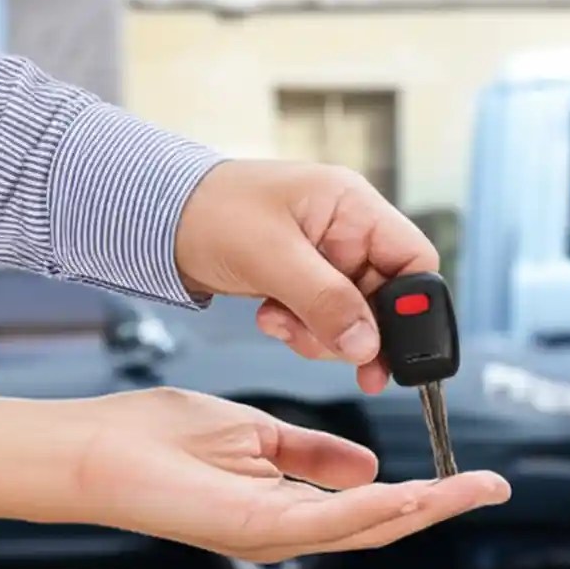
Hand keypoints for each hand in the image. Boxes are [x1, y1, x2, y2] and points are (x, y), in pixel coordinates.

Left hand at [70, 388, 509, 562]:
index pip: (369, 503)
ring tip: (469, 489)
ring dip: (422, 508)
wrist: (97, 449)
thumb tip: (365, 464)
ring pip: (364, 526)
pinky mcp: (253, 527)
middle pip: (380, 523)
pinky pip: (325, 518)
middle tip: (490, 487)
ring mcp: (270, 532)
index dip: (424, 492)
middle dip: (440, 506)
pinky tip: (410, 491)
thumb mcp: (253, 432)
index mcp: (286, 504)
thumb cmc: (155, 440)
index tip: (466, 475)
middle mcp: (285, 527)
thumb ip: (310, 453)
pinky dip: (372, 505)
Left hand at [175, 161, 437, 393]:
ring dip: (324, 335)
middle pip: (388, 298)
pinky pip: (325, 319)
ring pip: (356, 316)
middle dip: (360, 331)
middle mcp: (348, 230)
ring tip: (283, 323)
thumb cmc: (208, 212)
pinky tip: (272, 318)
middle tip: (348, 362)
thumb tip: (369, 345)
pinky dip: (304, 331)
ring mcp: (327, 257)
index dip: (411, 308)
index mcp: (352, 206)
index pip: (415, 260)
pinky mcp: (304, 280)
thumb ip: (326, 301)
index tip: (390, 345)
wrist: (154, 220)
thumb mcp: (271, 257)